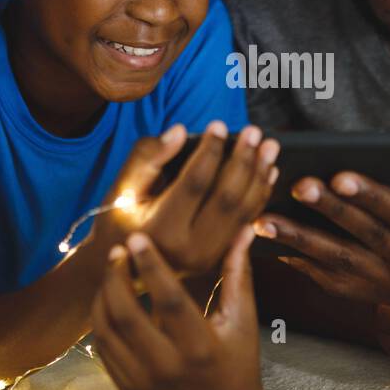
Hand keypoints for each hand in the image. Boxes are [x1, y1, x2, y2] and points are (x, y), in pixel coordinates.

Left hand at [90, 227, 262, 389]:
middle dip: (116, 277)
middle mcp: (168, 368)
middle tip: (118, 249)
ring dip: (103, 295)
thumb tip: (245, 230)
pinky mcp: (127, 388)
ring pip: (107, 331)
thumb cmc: (238, 360)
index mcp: (200, 348)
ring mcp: (143, 382)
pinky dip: (101, 319)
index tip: (137, 238)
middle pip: (127, 316)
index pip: (169, 300)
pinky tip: (108, 297)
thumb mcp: (243, 320)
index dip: (151, 266)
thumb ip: (237, 274)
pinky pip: (103, 348)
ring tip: (111, 269)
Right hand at [93, 121, 278, 278]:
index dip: (209, 152)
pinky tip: (267, 172)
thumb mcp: (123, 186)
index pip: (194, 184)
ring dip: (259, 177)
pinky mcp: (218, 259)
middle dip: (244, 161)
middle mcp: (188, 250)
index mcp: (160, 230)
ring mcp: (207, 259)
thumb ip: (148, 156)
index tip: (218, 125)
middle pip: (226, 200)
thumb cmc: (119, 217)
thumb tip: (179, 131)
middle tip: (255, 132)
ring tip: (270, 147)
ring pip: (242, 213)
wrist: (125, 264)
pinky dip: (259, 196)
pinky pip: (245, 223)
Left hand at [260, 151, 389, 326]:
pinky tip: (274, 252)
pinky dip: (304, 268)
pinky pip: (338, 285)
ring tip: (262, 223)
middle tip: (295, 185)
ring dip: (300, 243)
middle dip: (328, 211)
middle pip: (366, 237)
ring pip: (342, 264)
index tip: (340, 174)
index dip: (372, 197)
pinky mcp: (381, 296)